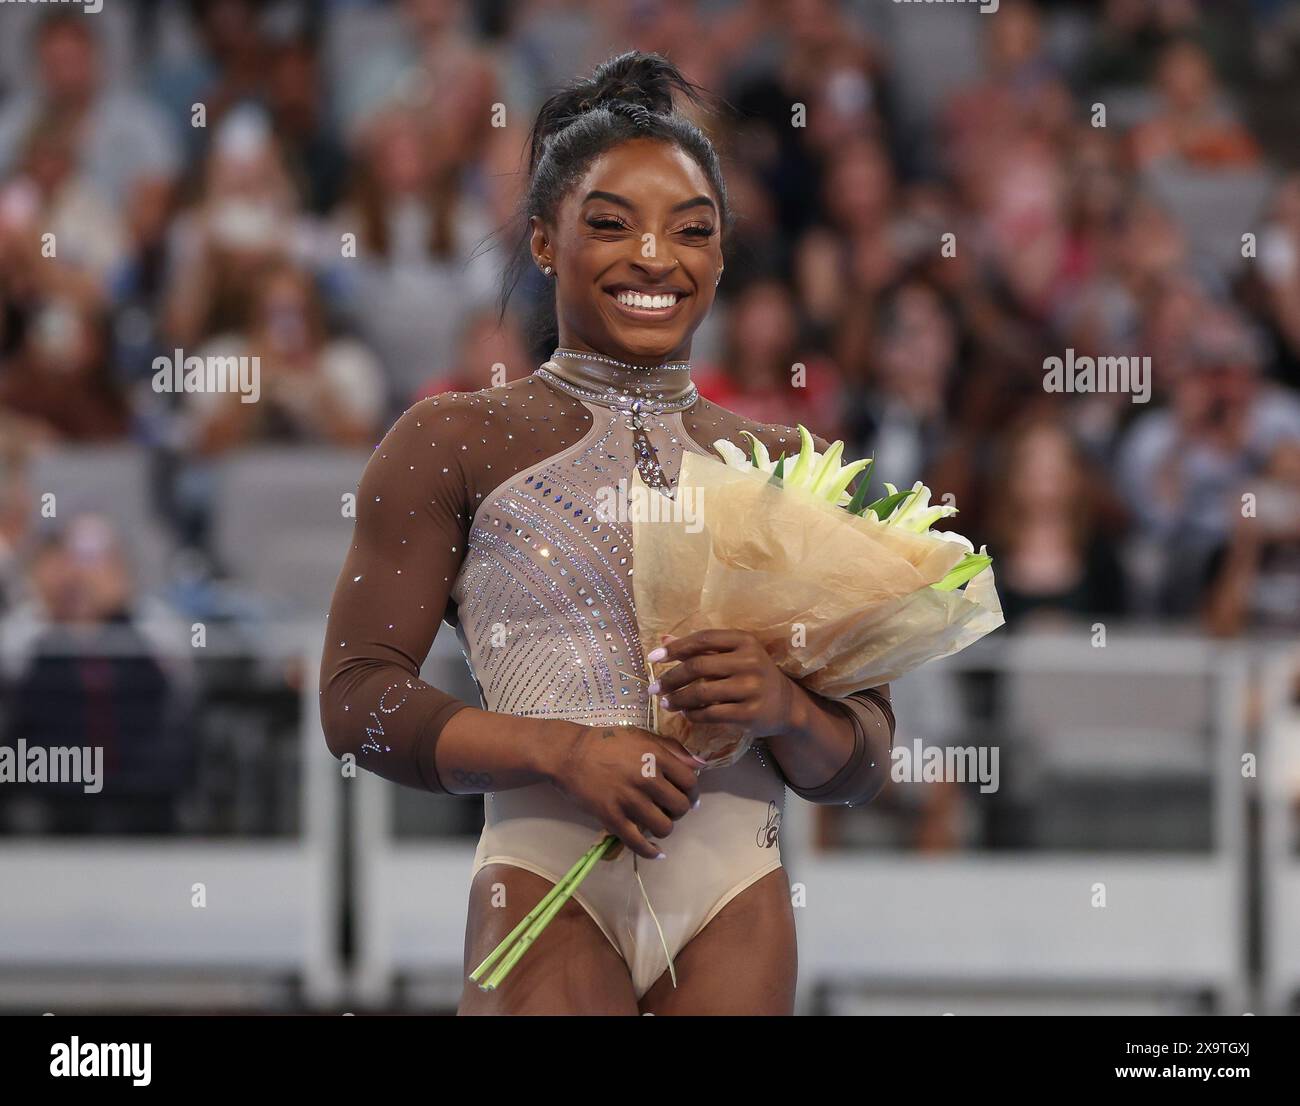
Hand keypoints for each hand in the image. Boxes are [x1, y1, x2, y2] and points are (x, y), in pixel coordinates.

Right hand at [547, 723, 702, 859]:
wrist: (569, 753)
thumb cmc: (606, 742)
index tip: (685, 796)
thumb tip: (700, 765)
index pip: (690, 783)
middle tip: (667, 809)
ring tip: (655, 823)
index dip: (691, 793)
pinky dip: (650, 851)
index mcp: (657, 756)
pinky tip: (654, 852)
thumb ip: (672, 749)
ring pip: (664, 827)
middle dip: (677, 811)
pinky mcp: (611, 817)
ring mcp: (629, 799)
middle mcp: (647, 778)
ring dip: (663, 828)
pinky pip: (638, 842)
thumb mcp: (642, 736)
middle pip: (680, 807)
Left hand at [648, 628, 799, 738]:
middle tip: (654, 689)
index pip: (703, 639)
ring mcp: (752, 688)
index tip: (653, 658)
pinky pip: (711, 714)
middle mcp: (750, 661)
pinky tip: (685, 713)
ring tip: (666, 703)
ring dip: (678, 699)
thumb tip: (663, 639)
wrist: (785, 705)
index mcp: (744, 640)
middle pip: (698, 666)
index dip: (675, 648)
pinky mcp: (750, 713)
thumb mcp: (733, 655)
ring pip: (702, 692)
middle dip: (671, 678)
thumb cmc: (752, 675)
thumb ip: (701, 647)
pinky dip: (693, 714)